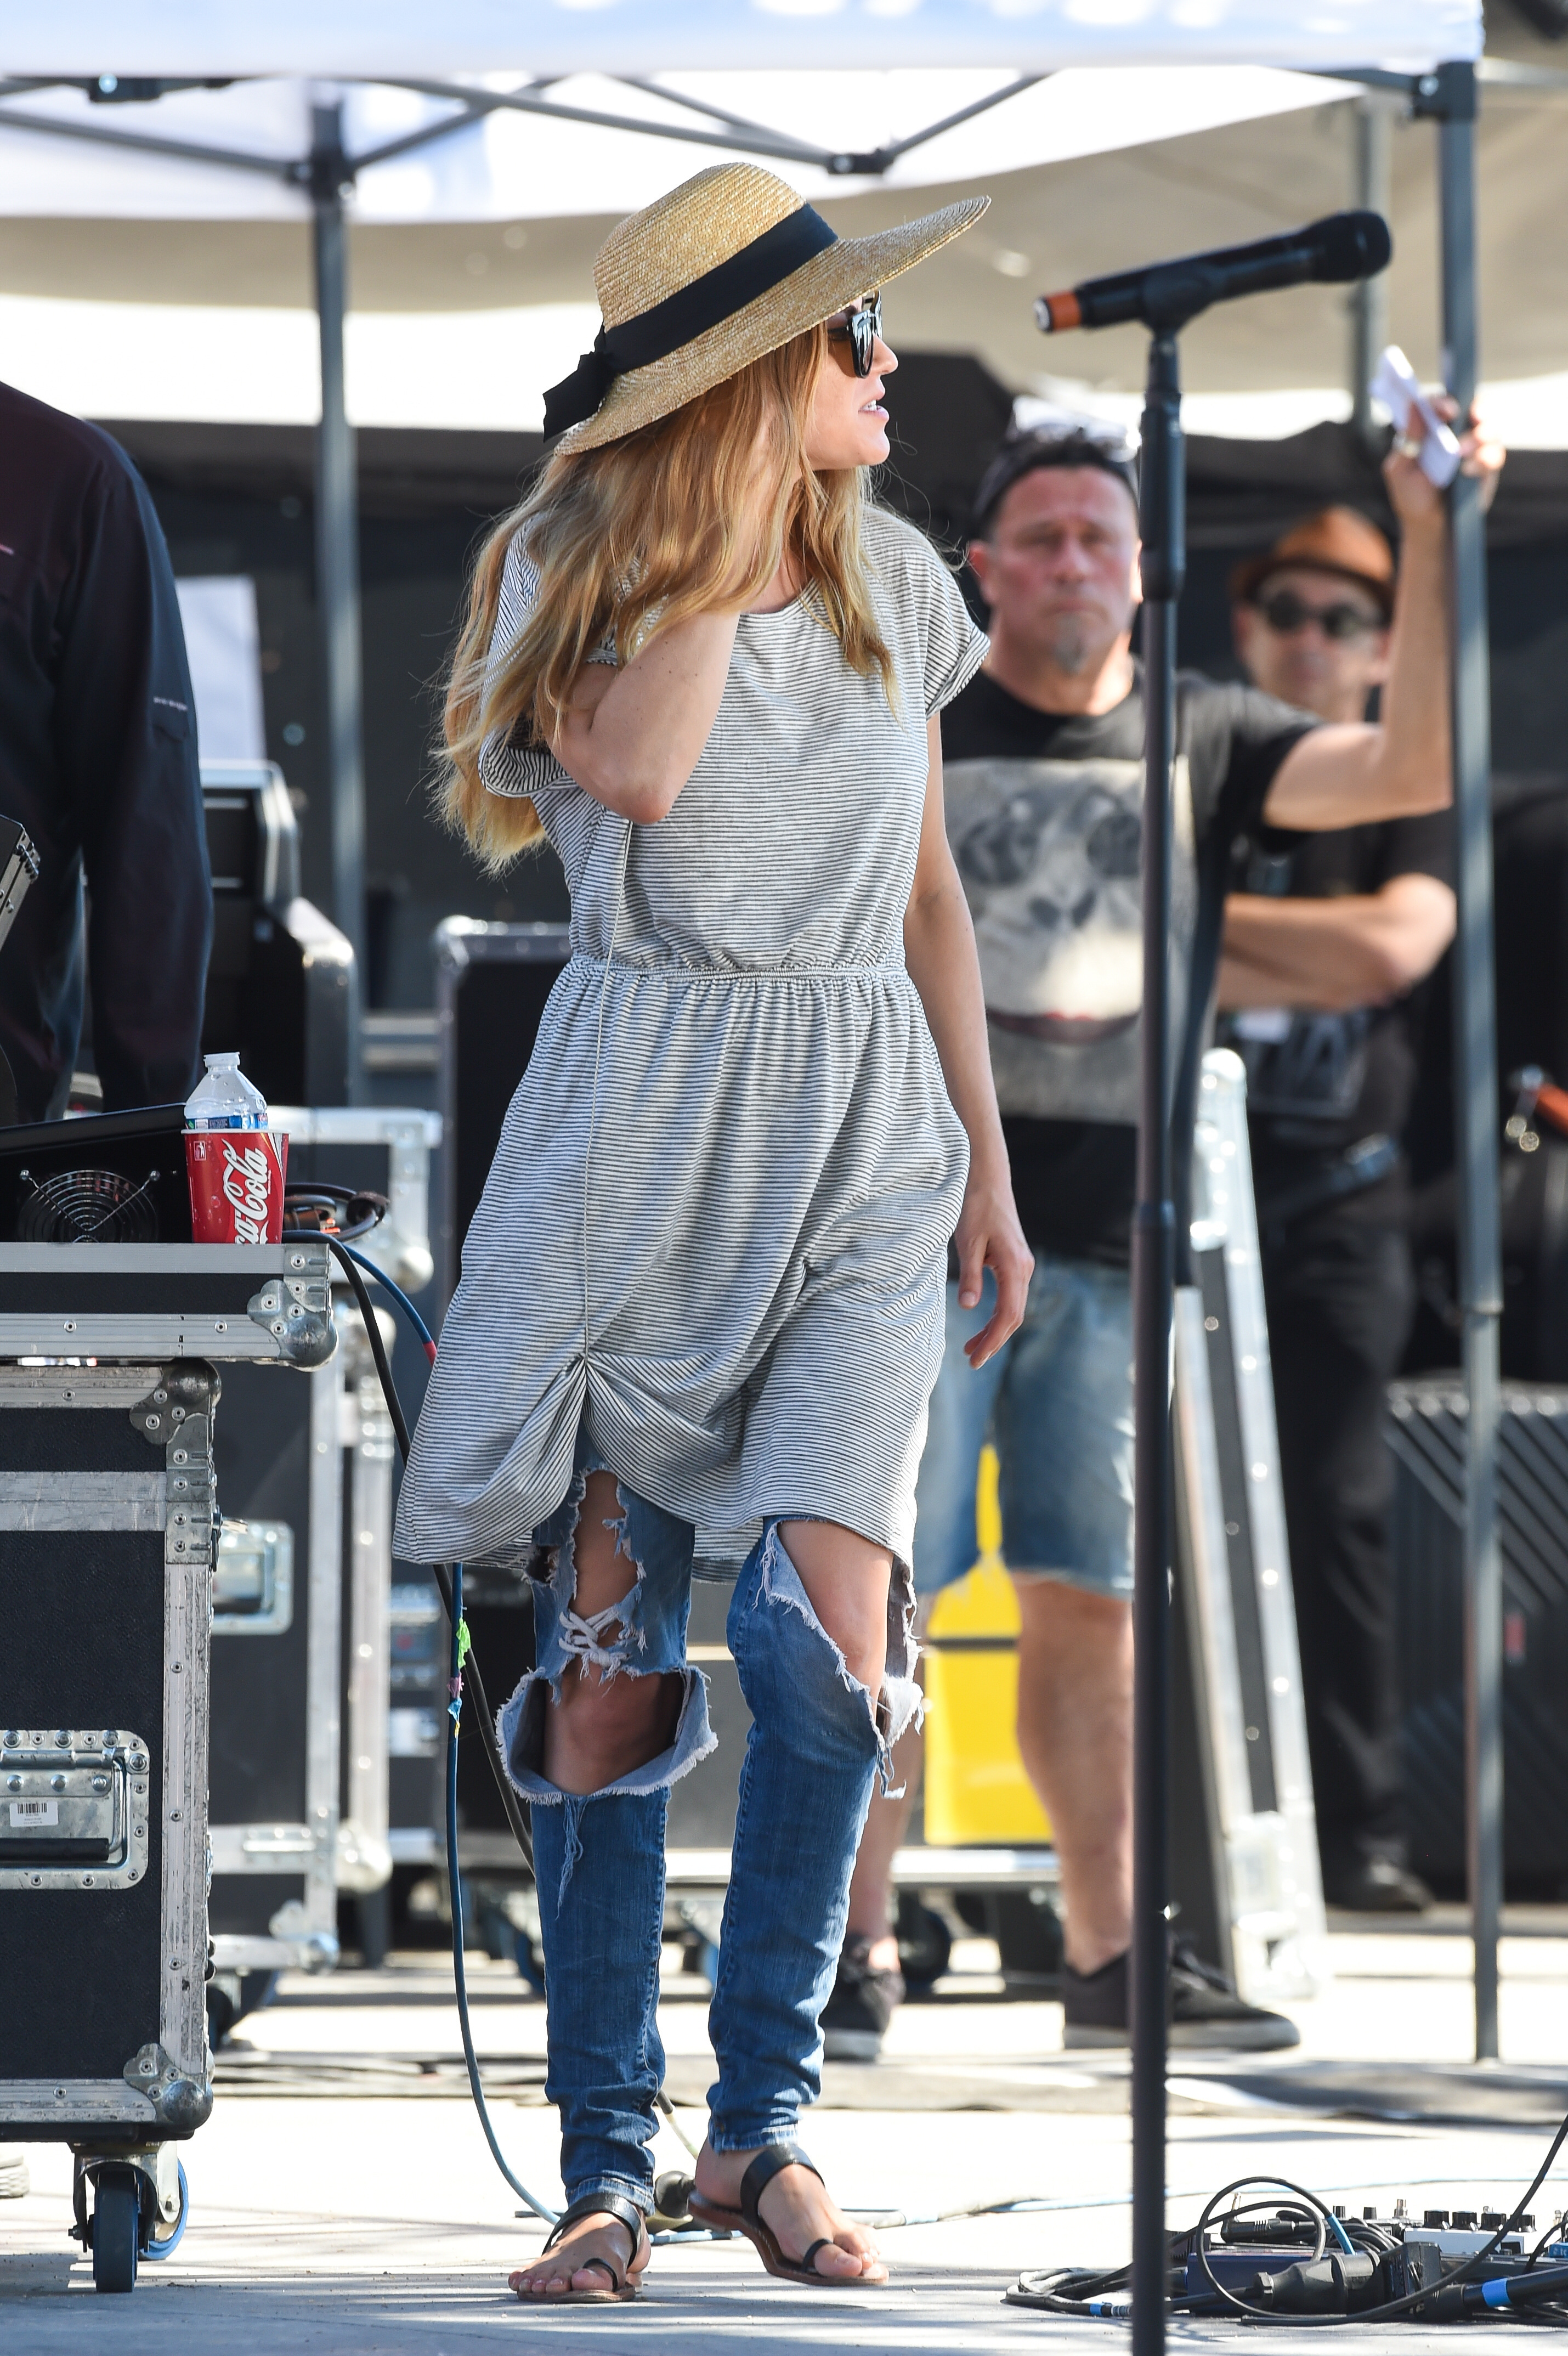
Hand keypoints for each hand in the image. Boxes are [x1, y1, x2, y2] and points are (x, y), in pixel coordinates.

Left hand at [952, 1172, 1032, 1369]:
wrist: (987, 1178)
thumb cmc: (976, 1206)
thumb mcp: (968, 1242)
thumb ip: (970, 1276)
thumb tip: (969, 1308)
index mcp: (1014, 1266)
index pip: (1008, 1315)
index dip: (992, 1340)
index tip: (975, 1359)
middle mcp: (1024, 1268)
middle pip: (1013, 1317)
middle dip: (993, 1341)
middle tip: (972, 1361)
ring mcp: (1022, 1265)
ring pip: (1012, 1307)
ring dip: (994, 1329)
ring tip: (971, 1346)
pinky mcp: (1015, 1261)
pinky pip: (1009, 1295)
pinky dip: (996, 1313)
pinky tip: (981, 1320)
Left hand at [1383, 393, 1505, 527]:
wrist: (1431, 528)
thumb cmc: (1412, 497)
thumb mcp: (1399, 471)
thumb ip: (1407, 439)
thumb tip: (1414, 407)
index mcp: (1433, 428)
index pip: (1440, 404)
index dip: (1444, 402)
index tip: (1446, 411)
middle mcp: (1457, 432)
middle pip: (1476, 406)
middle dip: (1478, 408)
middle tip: (1472, 417)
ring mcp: (1475, 448)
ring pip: (1491, 427)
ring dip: (1481, 435)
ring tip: (1462, 453)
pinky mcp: (1488, 466)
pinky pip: (1495, 454)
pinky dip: (1484, 459)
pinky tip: (1468, 471)